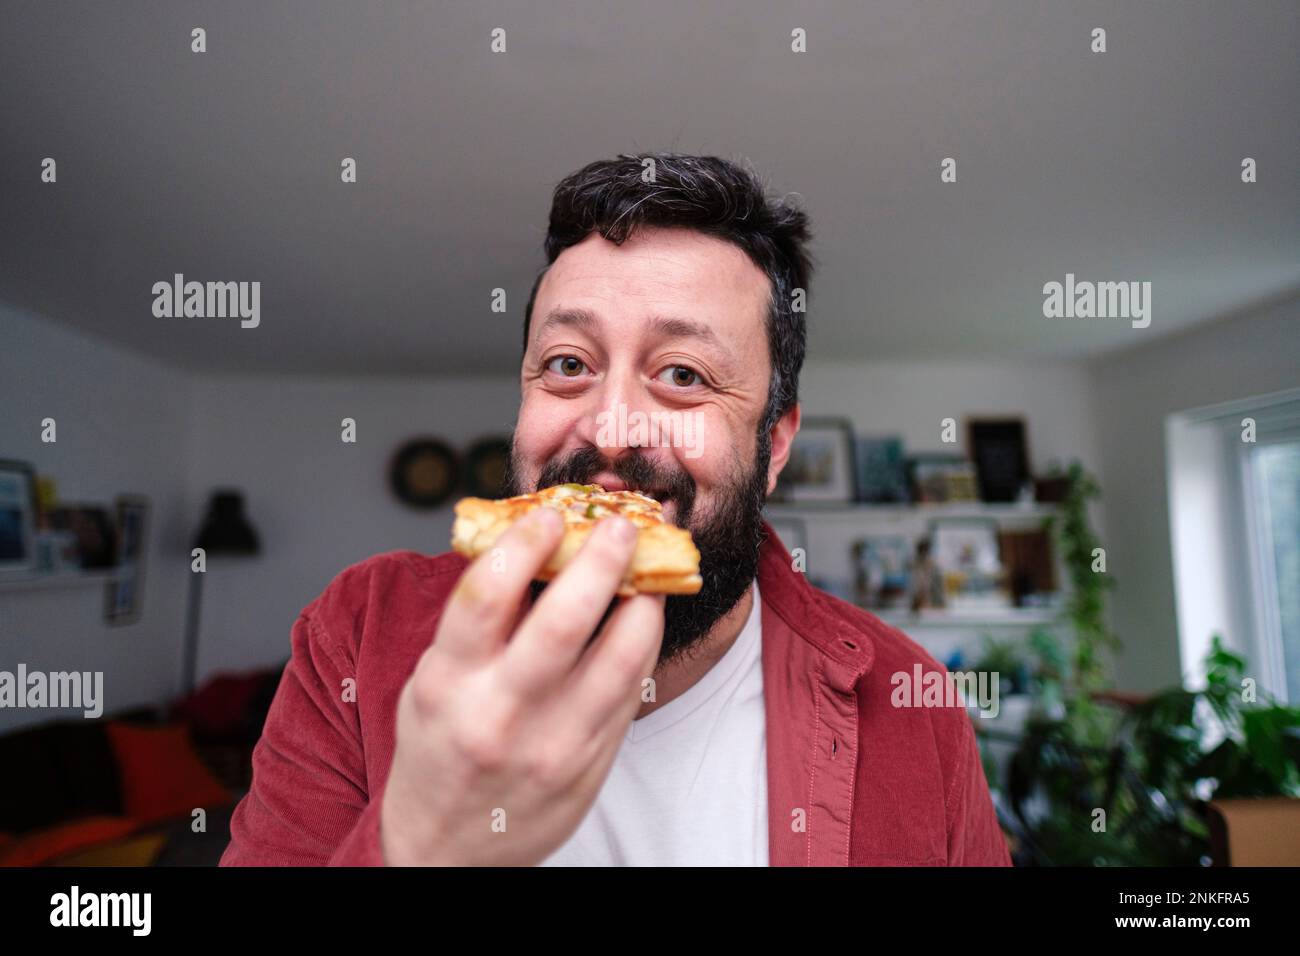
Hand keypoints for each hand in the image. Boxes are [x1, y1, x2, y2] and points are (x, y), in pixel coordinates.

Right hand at [380, 508, 664, 864]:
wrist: (444, 851)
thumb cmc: (438, 748)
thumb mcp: (433, 682)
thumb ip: (476, 625)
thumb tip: (535, 547)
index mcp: (447, 684)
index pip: (485, 595)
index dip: (524, 543)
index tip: (549, 517)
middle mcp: (499, 715)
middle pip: (563, 620)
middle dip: (600, 560)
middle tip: (618, 526)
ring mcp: (552, 744)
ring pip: (619, 656)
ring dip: (642, 600)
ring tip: (645, 569)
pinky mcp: (592, 764)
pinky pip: (633, 689)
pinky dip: (644, 643)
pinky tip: (644, 616)